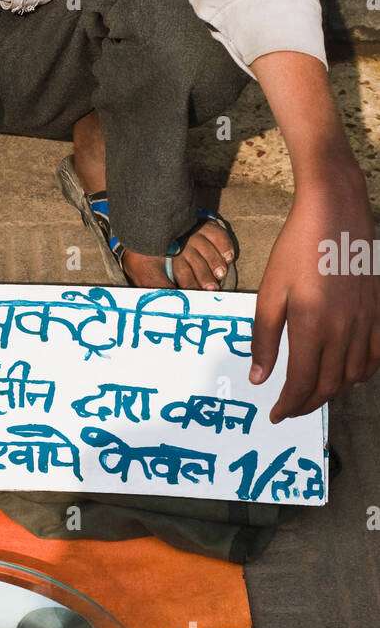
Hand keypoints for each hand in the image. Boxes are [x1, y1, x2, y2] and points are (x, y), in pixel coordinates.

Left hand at [250, 166, 379, 421]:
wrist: (334, 212)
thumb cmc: (296, 249)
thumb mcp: (269, 293)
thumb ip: (264, 338)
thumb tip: (259, 377)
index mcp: (313, 325)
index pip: (302, 382)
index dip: (288, 405)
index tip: (275, 414)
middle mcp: (344, 329)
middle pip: (328, 385)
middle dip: (307, 404)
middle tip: (289, 409)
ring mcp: (366, 321)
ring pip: (353, 375)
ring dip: (332, 391)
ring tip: (312, 394)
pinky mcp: (378, 311)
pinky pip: (375, 355)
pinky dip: (361, 373)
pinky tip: (348, 375)